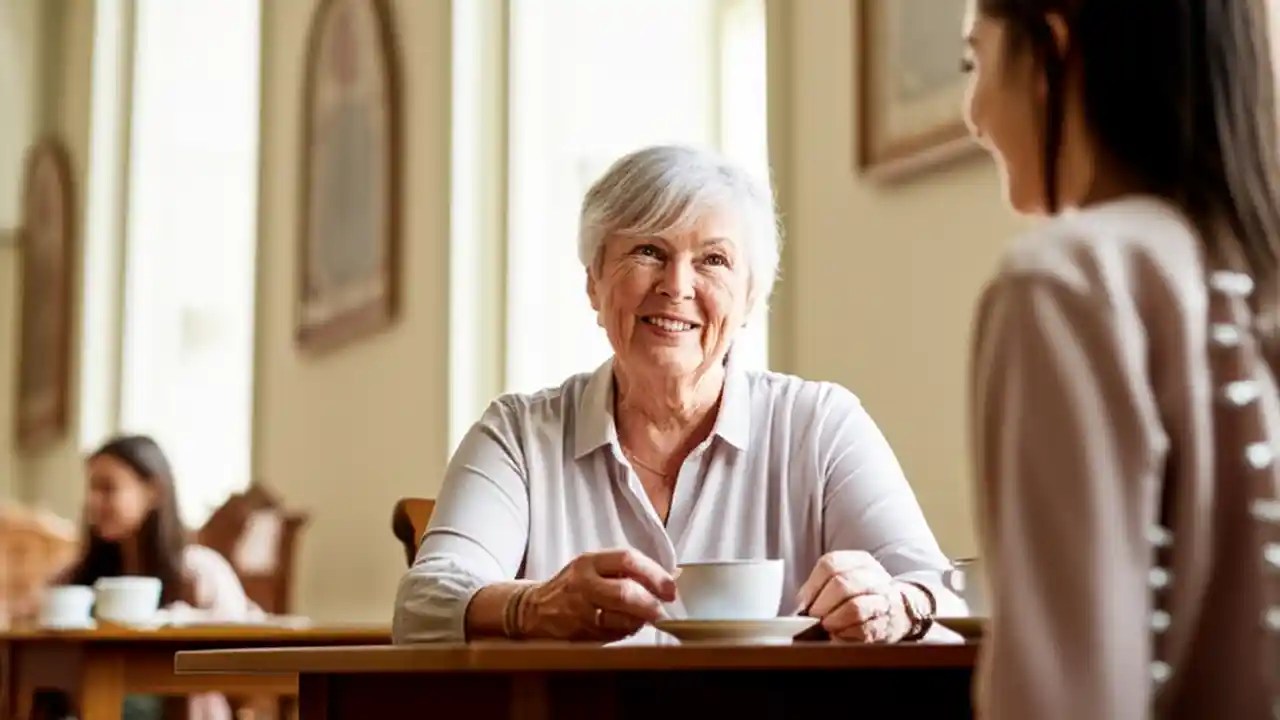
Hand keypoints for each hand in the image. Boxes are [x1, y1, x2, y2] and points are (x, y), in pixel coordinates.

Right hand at [521, 548, 676, 640]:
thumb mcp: (591, 568)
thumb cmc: (571, 587)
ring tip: (649, 618)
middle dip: (651, 602)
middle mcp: (583, 584)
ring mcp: (580, 612)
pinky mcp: (580, 634)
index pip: (627, 559)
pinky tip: (630, 626)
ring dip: (642, 620)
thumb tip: (671, 577)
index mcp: (588, 562)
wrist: (533, 610)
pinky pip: (614, 634)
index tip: (670, 586)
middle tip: (664, 608)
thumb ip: (625, 570)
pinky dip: (628, 630)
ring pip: (621, 618)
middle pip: (625, 592)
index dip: (654, 573)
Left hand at [796, 551, 911, 642]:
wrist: (901, 609)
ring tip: (826, 627)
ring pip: (854, 608)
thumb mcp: (845, 581)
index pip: (830, 564)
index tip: (804, 603)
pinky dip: (846, 634)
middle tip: (814, 618)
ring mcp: (884, 600)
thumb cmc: (863, 596)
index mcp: (860, 561)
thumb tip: (799, 607)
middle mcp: (874, 576)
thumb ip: (820, 588)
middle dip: (821, 605)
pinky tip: (839, 635)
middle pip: (841, 584)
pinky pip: (864, 629)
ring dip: (834, 620)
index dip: (812, 586)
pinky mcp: (887, 624)